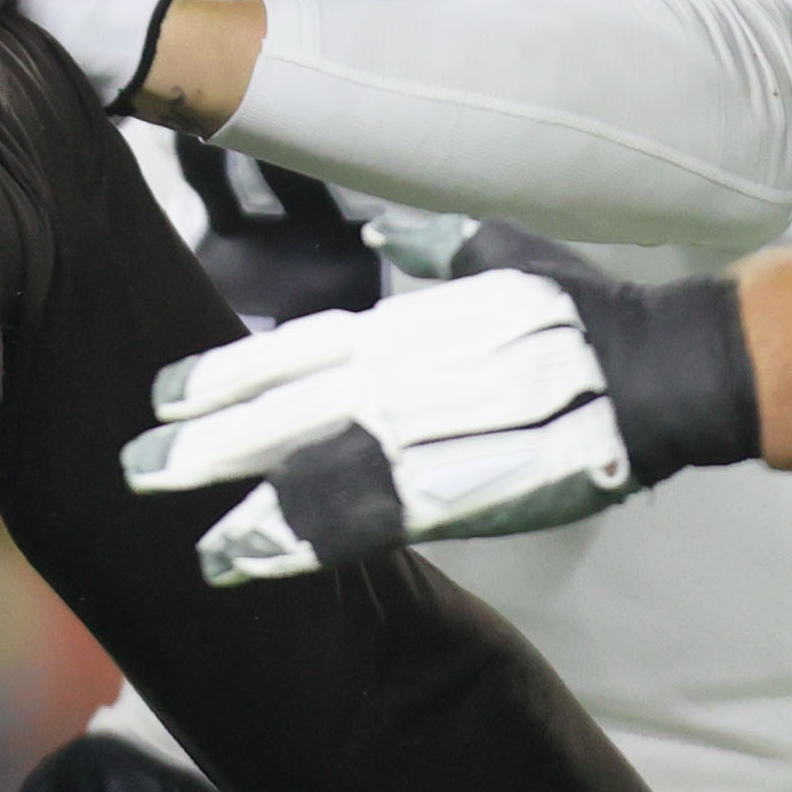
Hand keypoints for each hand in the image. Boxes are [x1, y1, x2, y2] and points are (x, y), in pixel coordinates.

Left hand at [124, 218, 762, 582]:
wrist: (656, 368)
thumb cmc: (583, 312)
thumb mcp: (500, 254)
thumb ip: (432, 248)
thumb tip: (384, 231)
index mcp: (403, 326)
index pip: (290, 351)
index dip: (222, 373)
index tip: (163, 393)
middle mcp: (399, 374)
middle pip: (280, 409)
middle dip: (205, 441)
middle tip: (135, 467)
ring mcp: (424, 431)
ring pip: (309, 466)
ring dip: (242, 500)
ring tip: (187, 532)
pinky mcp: (458, 489)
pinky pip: (361, 518)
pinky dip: (300, 538)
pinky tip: (251, 559)